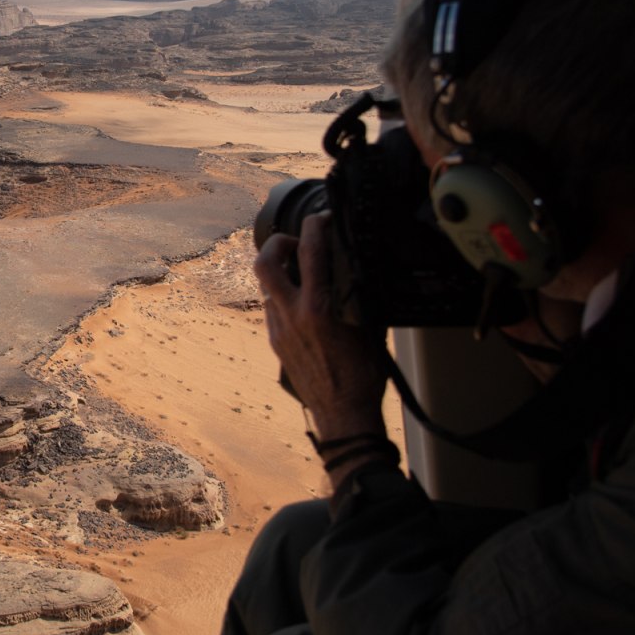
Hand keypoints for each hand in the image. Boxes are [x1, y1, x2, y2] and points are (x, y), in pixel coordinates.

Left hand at [254, 214, 388, 445]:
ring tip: (300, 270)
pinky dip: (283, 296)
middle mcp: (293, 315)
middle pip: (264, 262)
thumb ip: (359, 295)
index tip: (324, 218)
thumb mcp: (370, 328)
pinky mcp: (276, 343)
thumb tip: (360, 269)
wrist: (343, 415)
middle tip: (296, 242)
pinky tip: (302, 301)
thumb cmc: (363, 376)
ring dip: (279, 271)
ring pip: (265, 286)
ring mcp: (279, 329)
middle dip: (277, 242)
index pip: (311, 251)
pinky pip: (271, 308)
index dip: (317, 225)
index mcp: (319, 308)